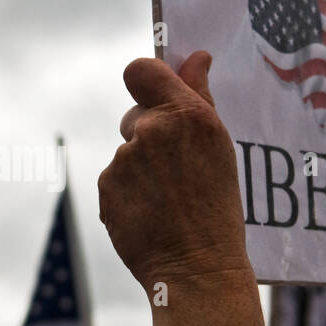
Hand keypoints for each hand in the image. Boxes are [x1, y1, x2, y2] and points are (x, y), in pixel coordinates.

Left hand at [98, 52, 250, 291]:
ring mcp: (124, 160)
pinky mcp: (106, 186)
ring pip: (126, 153)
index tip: (155, 94)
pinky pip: (114, 179)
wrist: (198, 268)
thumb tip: (195, 57)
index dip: (145, 79)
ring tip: (167, 199)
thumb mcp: (219, 147)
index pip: (142, 70)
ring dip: (141, 168)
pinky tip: (150, 213)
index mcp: (186, 115)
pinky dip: (128, 193)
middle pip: (134, 115)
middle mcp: (151, 131)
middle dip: (149, 134)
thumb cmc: (217, 207)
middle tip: (175, 170)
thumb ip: (199, 97)